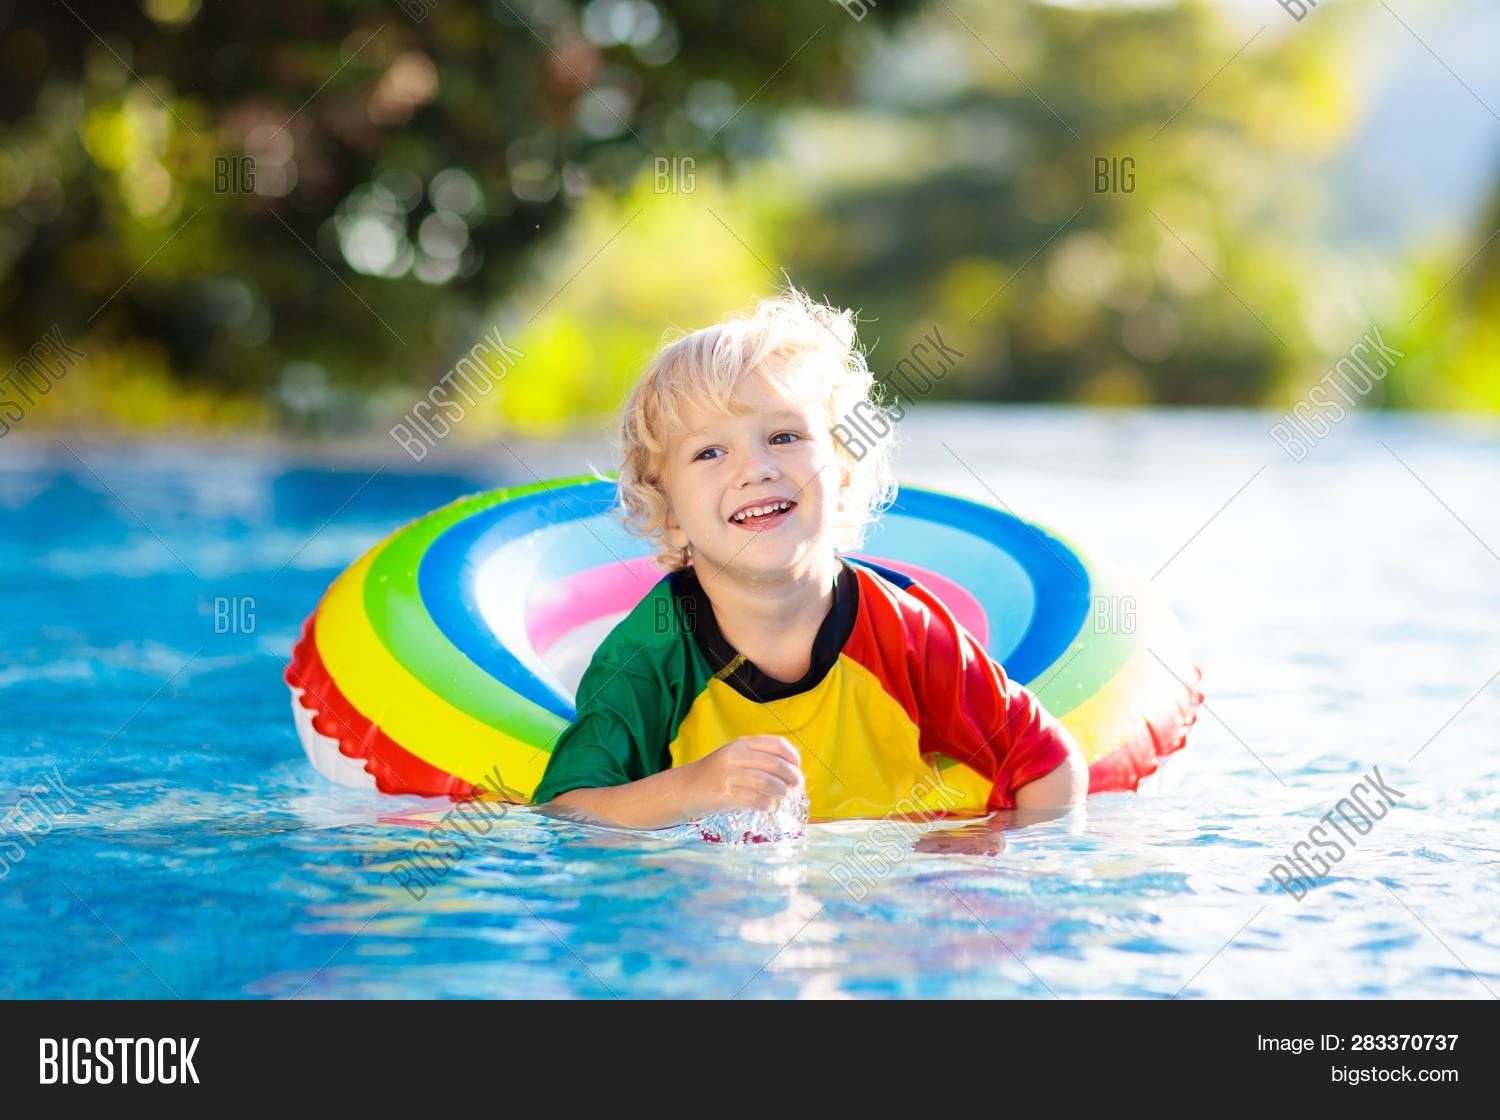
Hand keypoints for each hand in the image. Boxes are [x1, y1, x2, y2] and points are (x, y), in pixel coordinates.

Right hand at [676, 735, 802, 816]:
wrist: (684, 788)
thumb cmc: (715, 774)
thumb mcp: (735, 757)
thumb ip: (759, 757)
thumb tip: (792, 762)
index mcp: (740, 744)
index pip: (776, 744)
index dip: (792, 756)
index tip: (797, 766)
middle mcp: (735, 756)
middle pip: (775, 764)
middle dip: (791, 776)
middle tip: (796, 785)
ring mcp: (729, 775)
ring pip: (768, 782)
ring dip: (782, 791)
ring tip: (783, 795)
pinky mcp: (724, 794)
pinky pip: (756, 800)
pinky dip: (767, 804)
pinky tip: (768, 806)